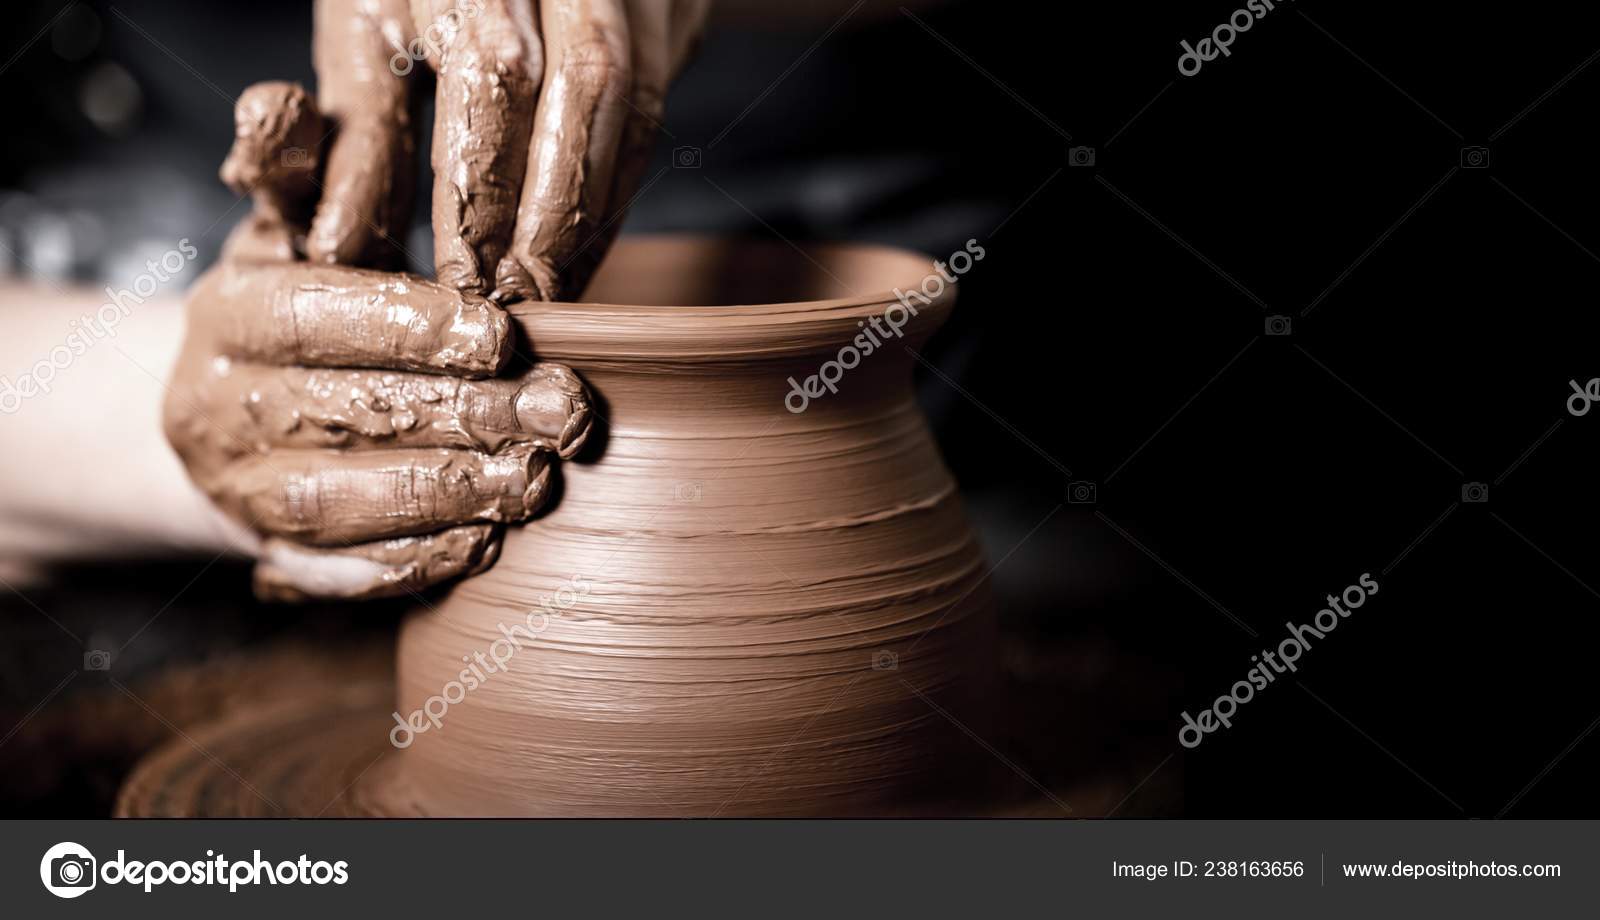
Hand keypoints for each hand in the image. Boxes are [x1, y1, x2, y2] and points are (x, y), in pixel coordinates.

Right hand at [171, 82, 592, 602]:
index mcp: (226, 318)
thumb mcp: (291, 226)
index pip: (313, 318)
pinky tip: (490, 545)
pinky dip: (418, 563)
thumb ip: (296, 169)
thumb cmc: (298, 302)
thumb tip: (275, 104)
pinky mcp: (274, 558)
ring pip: (345, 504)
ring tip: (540, 478)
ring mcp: (241, 494)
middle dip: (465, 415)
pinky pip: (344, 573)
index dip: (408, 326)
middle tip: (562, 410)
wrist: (235, 408)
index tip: (502, 333)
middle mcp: (218, 412)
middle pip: (348, 415)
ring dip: (451, 494)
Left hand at [383, 0, 708, 300]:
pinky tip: (585, 240)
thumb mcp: (365, 26)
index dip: (484, 184)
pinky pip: (653, 109)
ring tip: (556, 287)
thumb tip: (340, 247)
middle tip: (522, 300)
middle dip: (554, 208)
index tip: (465, 275)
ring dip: (596, 209)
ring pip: (635, 103)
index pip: (491, 74)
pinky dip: (619, 186)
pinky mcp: (669, 11)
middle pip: (584, 85)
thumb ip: (359, 134)